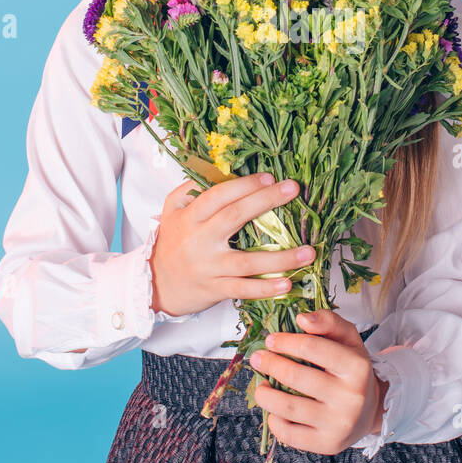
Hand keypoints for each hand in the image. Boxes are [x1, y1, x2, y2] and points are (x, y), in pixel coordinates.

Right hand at [150, 172, 316, 318]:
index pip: (219, 195)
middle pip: (235, 217)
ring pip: (247, 261)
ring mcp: (209, 267)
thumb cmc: (169, 244)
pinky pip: (243, 289)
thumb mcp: (170, 211)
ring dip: (280, 257)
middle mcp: (199, 240)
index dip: (245, 185)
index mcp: (190, 217)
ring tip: (308, 251)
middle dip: (266, 201)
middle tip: (293, 189)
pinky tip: (287, 284)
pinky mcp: (215, 289)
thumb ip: (189, 190)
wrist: (153, 285)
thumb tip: (218, 173)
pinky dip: (265, 288)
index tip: (270, 177)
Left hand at [247, 309, 389, 455]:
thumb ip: (328, 322)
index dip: (285, 341)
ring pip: (288, 407)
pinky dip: (274, 420)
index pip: (312, 348)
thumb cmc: (352, 371)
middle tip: (257, 358)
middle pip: (296, 377)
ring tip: (261, 386)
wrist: (371, 411)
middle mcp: (351, 397)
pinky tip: (274, 410)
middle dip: (270, 364)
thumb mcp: (349, 340)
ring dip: (265, 394)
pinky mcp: (328, 444)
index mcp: (357, 367)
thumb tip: (302, 318)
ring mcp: (339, 424)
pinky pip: (290, 434)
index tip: (270, 340)